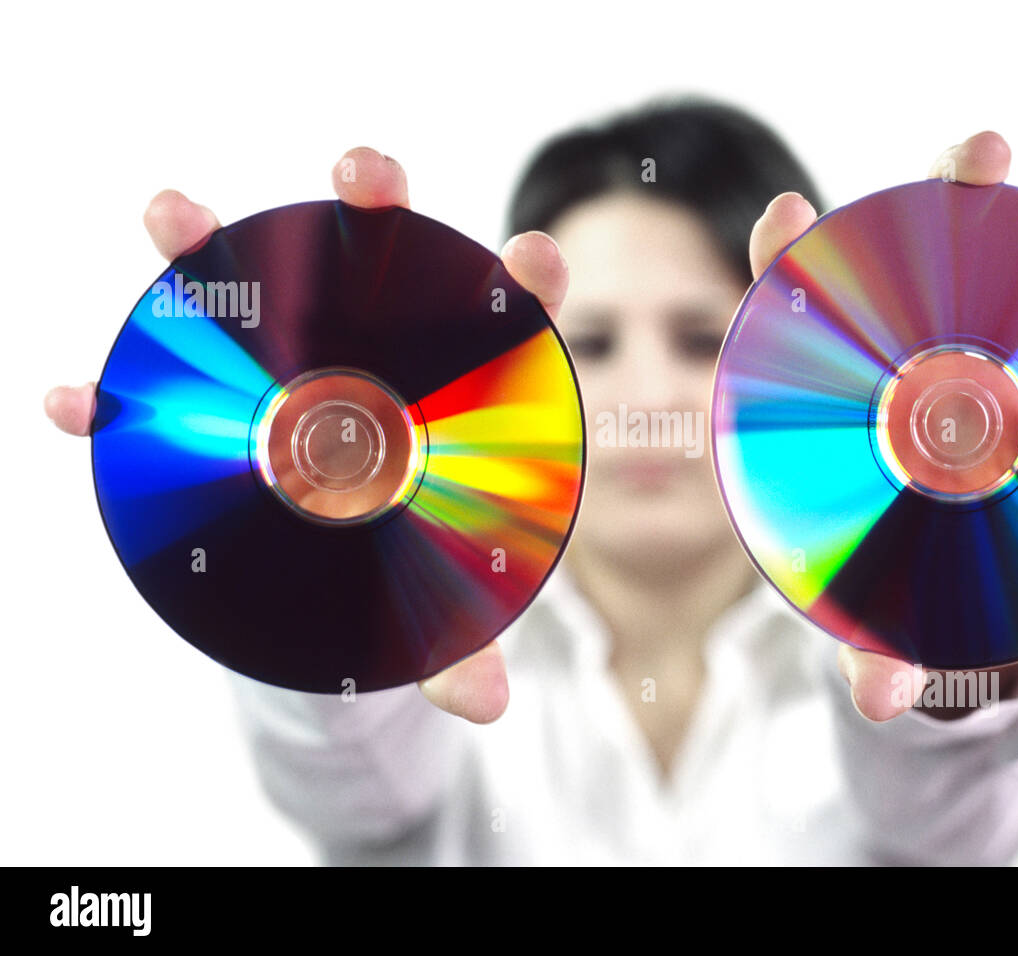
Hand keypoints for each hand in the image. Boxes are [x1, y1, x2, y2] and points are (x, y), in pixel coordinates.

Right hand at [42, 147, 565, 724]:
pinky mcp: (224, 403)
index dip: (526, 282)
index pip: (510, 318)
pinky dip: (120, 395)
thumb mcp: (440, 602)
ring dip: (209, 245)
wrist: (344, 568)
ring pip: (254, 287)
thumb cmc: (412, 558)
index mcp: (457, 389)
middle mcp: (379, 352)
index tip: (533, 259)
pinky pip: (163, 386)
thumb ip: (463, 636)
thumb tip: (488, 707)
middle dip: (377, 200)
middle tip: (364, 174)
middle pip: (384, 258)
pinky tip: (78, 405)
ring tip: (170, 217)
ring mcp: (295, 367)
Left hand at [747, 131, 1017, 721]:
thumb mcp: (873, 600)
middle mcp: (931, 364)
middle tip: (984, 154)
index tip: (786, 222)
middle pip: (933, 263)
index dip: (791, 261)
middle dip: (957, 198)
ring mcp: (1010, 380)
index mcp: (854, 394)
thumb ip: (869, 636)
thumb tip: (877, 704)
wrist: (950, 576)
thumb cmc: (887, 567)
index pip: (807, 313)